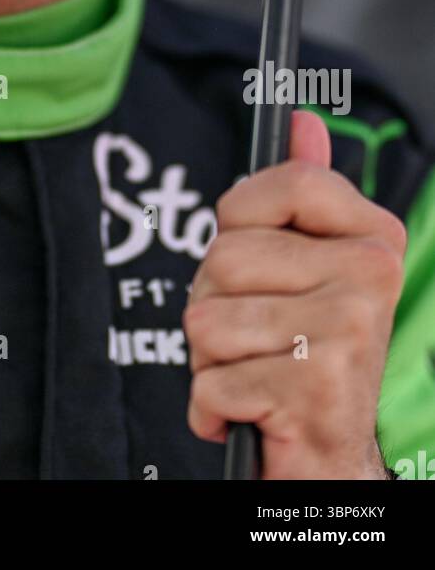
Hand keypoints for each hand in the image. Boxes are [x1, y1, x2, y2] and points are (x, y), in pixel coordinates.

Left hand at [182, 108, 406, 478]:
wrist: (327, 460)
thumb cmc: (302, 353)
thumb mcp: (301, 266)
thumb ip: (303, 193)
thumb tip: (302, 119)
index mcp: (374, 238)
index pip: (285, 181)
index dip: (240, 215)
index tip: (252, 250)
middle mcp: (373, 278)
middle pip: (225, 255)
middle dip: (212, 302)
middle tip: (252, 336)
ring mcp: (349, 334)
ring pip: (206, 319)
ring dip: (209, 358)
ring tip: (252, 371)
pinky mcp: (316, 392)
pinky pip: (210, 380)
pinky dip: (212, 406)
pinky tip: (251, 413)